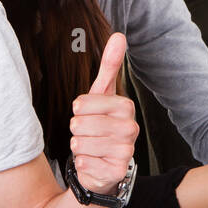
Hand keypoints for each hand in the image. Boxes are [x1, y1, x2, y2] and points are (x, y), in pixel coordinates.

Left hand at [69, 32, 138, 193]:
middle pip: (79, 125)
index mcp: (126, 107)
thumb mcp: (102, 94)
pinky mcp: (117, 172)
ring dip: (78, 148)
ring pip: (80, 144)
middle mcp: (130, 129)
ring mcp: (126, 152)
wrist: (103, 163)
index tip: (86, 114)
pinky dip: (82, 164)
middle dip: (76, 130)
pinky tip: (93, 162)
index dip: (77, 110)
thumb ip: (110, 66)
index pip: (82, 103)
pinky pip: (83, 164)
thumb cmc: (100, 125)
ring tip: (91, 147)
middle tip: (88, 133)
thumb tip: (119, 35)